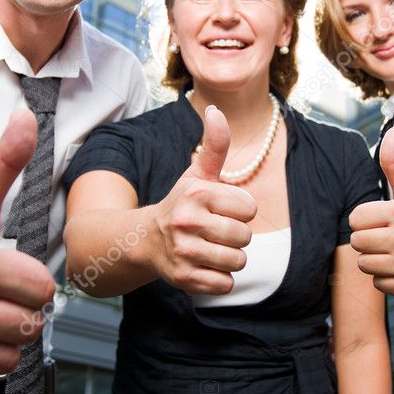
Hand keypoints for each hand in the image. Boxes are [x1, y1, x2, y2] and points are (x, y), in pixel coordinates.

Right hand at [152, 105, 255, 294]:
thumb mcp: (197, 175)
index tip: (220, 210)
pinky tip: (203, 266)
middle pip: (245, 237)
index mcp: (196, 194)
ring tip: (210, 248)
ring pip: (238, 261)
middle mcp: (187, 222)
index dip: (240, 211)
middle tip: (214, 231)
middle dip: (236, 236)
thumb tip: (216, 109)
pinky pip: (225, 284)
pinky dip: (219, 279)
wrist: (145, 241)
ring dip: (230, 258)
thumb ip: (214, 144)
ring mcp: (184, 252)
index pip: (249, 208)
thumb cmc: (182, 204)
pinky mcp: (183, 279)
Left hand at [349, 125, 393, 296]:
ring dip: (375, 260)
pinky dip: (386, 279)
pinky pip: (377, 284)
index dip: (365, 221)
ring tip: (393, 253)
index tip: (381, 222)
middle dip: (368, 241)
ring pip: (364, 264)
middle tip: (387, 238)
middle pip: (357, 242)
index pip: (356, 219)